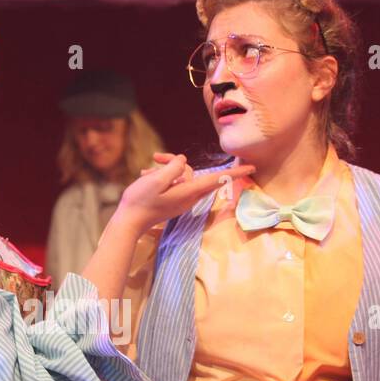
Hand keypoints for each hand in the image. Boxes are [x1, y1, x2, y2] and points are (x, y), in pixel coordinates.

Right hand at [116, 152, 253, 233]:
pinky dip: (161, 177)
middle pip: (193, 172)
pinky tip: (146, 176)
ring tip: (146, 172)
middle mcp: (188, 197)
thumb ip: (173, 168)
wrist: (128, 222)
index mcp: (188, 192)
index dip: (234, 173)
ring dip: (165, 169)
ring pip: (181, 176)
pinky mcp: (173, 201)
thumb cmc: (140, 201)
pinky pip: (174, 183)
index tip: (251, 167)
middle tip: (155, 158)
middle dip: (175, 162)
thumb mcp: (155, 179)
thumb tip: (183, 162)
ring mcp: (181, 200)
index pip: (216, 180)